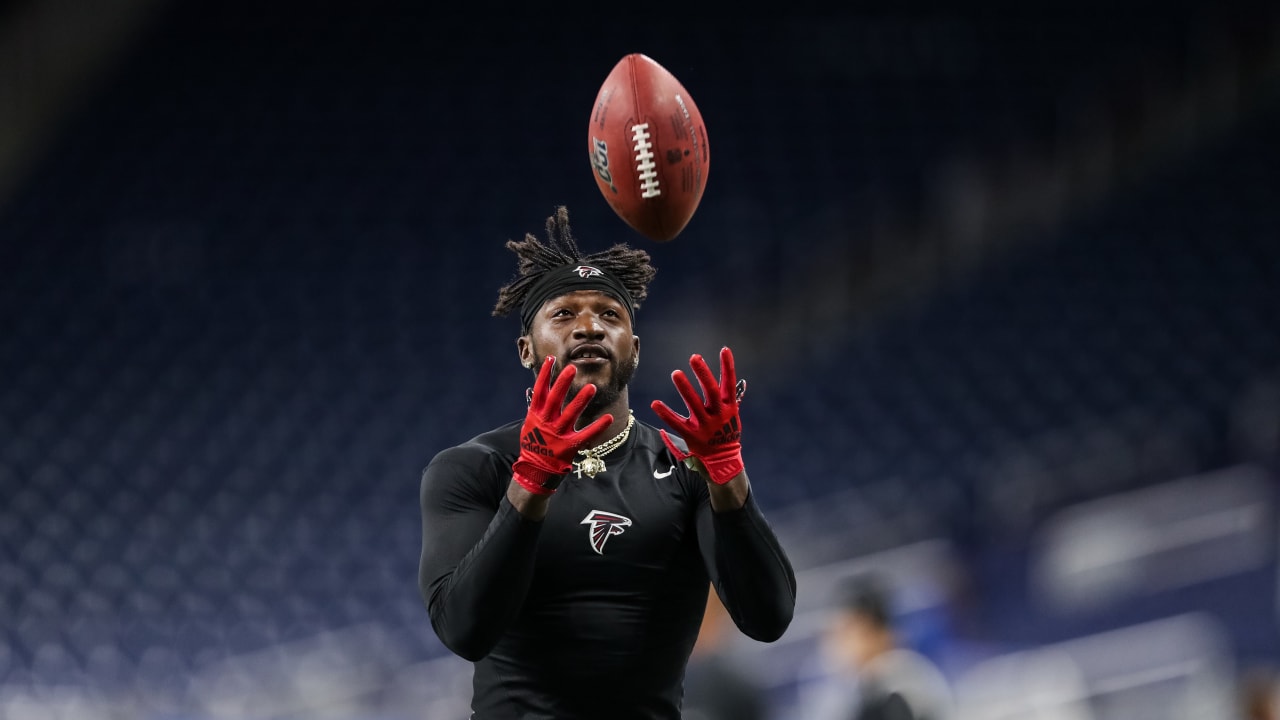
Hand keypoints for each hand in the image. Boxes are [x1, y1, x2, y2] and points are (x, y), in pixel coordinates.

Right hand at [512, 356, 612, 494]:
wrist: (535, 469)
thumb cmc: (533, 443)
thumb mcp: (529, 425)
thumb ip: (534, 408)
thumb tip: (533, 390)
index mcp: (535, 415)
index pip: (540, 391)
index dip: (545, 375)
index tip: (551, 359)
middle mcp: (545, 422)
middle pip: (555, 399)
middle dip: (563, 382)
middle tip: (571, 367)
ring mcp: (557, 435)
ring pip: (570, 414)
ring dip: (580, 400)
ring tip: (591, 387)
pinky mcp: (568, 447)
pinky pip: (585, 435)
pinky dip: (597, 427)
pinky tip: (608, 417)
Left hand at [650, 346, 745, 484]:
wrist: (724, 462)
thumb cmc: (727, 434)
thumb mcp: (732, 416)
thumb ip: (730, 398)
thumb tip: (734, 381)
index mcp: (729, 408)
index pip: (729, 383)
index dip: (728, 366)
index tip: (724, 349)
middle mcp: (718, 415)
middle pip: (711, 391)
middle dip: (703, 373)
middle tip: (694, 357)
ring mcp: (705, 426)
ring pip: (694, 404)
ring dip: (685, 388)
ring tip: (676, 373)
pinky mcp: (692, 436)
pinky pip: (677, 423)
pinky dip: (666, 413)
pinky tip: (655, 403)